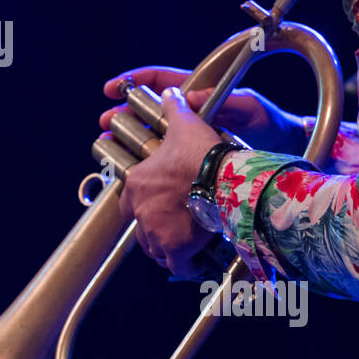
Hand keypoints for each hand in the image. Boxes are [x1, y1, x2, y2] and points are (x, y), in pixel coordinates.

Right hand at [101, 65, 304, 153]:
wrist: (288, 153)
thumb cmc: (272, 126)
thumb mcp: (252, 109)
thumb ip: (225, 100)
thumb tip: (192, 96)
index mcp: (200, 95)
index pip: (159, 81)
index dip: (133, 81)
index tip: (112, 90)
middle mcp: (192, 115)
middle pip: (147, 109)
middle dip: (123, 114)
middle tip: (105, 123)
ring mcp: (191, 137)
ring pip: (152, 135)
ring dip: (129, 140)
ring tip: (109, 148)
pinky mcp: (193, 159)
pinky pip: (164, 158)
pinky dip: (147, 163)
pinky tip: (135, 173)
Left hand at [104, 87, 220, 276]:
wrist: (228, 182)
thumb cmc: (204, 154)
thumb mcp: (186, 125)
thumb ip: (175, 109)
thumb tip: (171, 93)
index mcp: (137, 182)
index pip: (130, 197)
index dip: (145, 200)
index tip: (161, 201)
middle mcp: (140, 210)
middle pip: (141, 224)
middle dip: (154, 224)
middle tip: (175, 220)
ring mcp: (155, 233)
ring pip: (155, 245)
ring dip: (167, 244)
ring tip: (186, 238)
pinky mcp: (174, 251)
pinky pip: (175, 265)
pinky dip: (184, 264)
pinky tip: (196, 258)